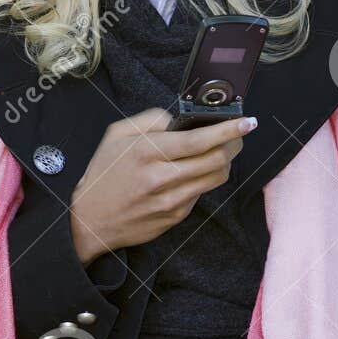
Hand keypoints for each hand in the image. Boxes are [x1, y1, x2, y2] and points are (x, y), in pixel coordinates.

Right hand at [69, 106, 256, 264]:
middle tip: (238, 135)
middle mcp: (161, 178)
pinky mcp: (175, 216)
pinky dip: (204, 180)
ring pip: (216, 178)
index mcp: (146, 152)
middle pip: (216, 159)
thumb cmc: (104, 174)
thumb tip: (182, 118)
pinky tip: (193, 173)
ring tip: (221, 151)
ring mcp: (171, 201)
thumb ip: (152, 120)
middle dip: (234, 144)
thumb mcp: (117, 135)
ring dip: (225, 162)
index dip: (229, 129)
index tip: (247, 122)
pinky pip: (201, 193)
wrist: (89, 220)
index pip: (199, 140)